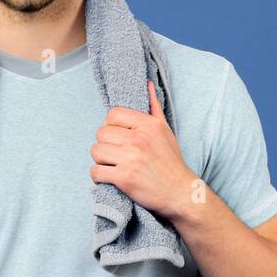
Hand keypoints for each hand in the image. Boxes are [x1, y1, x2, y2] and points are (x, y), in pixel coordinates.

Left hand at [90, 80, 195, 219]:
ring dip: (100, 161)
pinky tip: (110, 178)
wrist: (180, 193)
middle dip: (104, 145)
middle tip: (114, 155)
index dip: (110, 126)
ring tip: (112, 166)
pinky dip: (99, 177)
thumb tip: (147, 84)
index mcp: (148, 124)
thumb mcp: (166, 130)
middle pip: (101, 133)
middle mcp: (138, 139)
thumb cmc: (171, 161)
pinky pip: (96, 171)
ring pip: (96, 152)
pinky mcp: (124, 178)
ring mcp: (131, 159)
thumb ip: (154, 107)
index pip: (112, 115)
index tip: (117, 138)